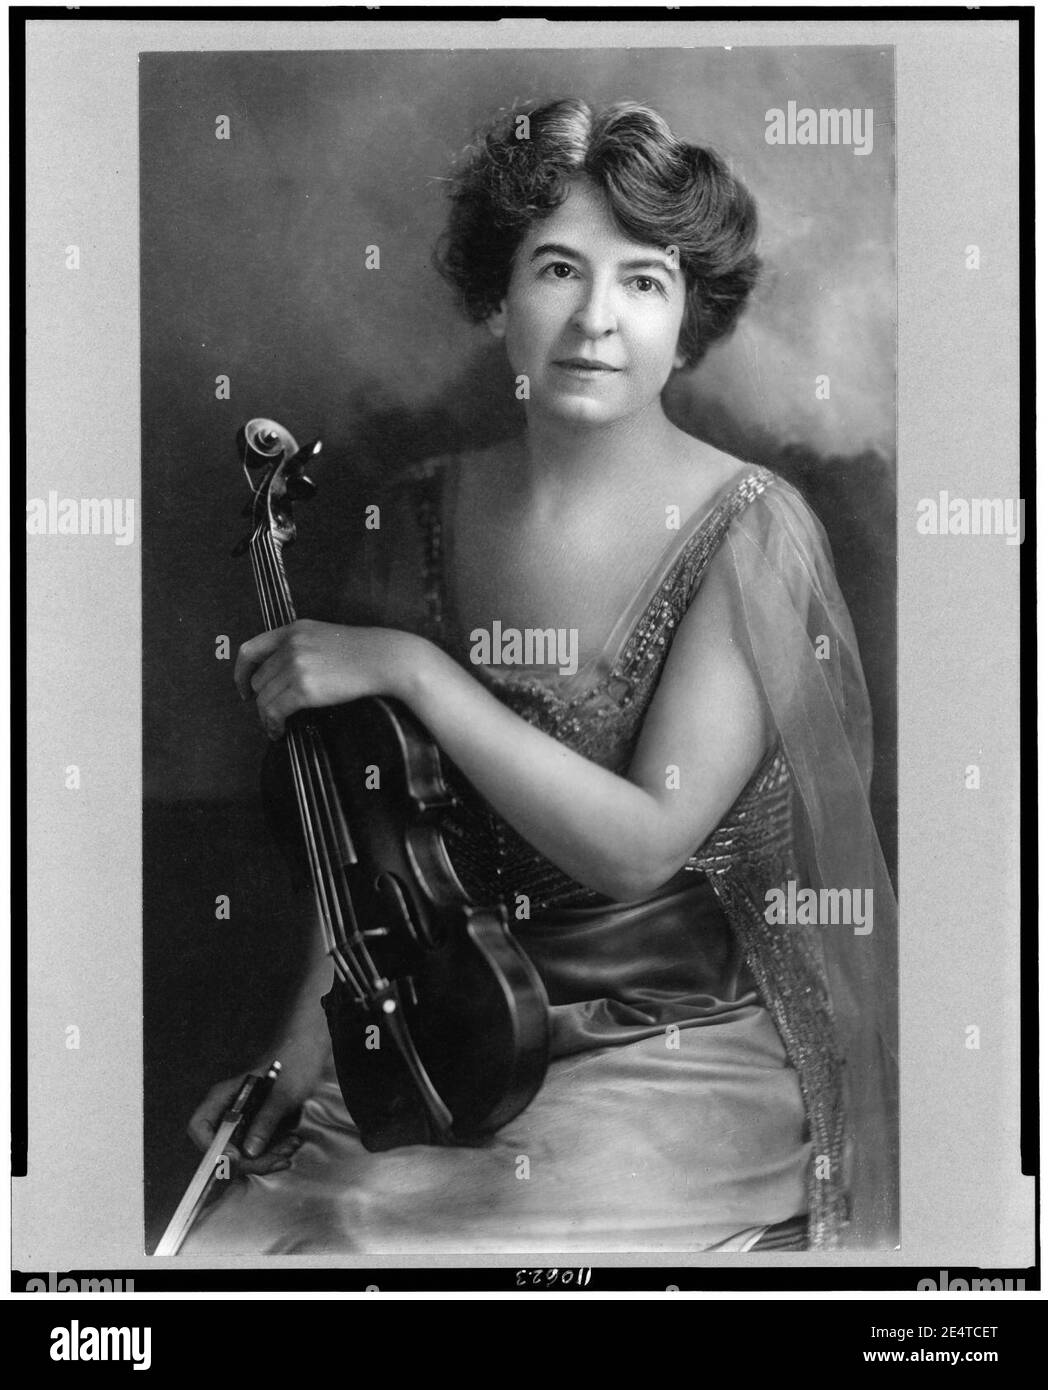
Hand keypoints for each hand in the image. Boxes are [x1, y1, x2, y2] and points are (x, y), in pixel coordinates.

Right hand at [187, 1064, 311, 1175]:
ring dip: (266, 1159)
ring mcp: (241, 1124)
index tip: (237, 1157)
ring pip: (242, 1155)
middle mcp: (227, 1112)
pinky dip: (274, 1154)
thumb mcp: (283, 1093)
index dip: (212, 1146)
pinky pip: (258, 1153)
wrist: (307, 1058)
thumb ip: (266, 1120)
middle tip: (277, 1160)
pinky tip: (292, 1143)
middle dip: (249, 1161)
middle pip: (222, 1149)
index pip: (200, 1127)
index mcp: (223, 1096)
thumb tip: (248, 1153)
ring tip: (291, 1146)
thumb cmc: (292, 1066)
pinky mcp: (256, 1132)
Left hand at [235, 619, 417, 739]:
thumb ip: (300, 647)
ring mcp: (296, 666)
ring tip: (275, 725)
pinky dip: (273, 724)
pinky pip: (275, 711)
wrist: (384, 658)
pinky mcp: (304, 688)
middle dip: (261, 700)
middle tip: (270, 714)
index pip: (250, 650)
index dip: (241, 673)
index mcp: (293, 630)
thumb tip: (281, 673)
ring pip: (264, 698)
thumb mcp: (324, 636)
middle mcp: (290, 646)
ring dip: (266, 716)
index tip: (243, 689)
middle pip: (258, 680)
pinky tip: (279, 730)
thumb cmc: (363, 651)